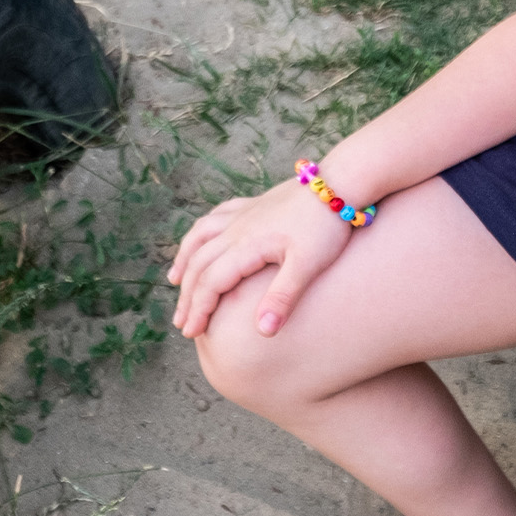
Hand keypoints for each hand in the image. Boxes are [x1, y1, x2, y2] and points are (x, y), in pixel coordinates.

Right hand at [166, 179, 349, 337]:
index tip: (191, 332)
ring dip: (186, 261)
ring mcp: (244, 214)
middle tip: (181, 323)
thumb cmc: (326, 226)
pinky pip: (214, 218)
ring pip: (201, 238)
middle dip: (187, 296)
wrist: (340, 183)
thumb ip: (283, 298)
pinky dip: (200, 234)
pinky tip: (200, 240)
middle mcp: (237, 228)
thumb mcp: (308, 265)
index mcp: (247, 245)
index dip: (198, 309)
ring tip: (175, 281)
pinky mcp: (254, 205)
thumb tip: (263, 332)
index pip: (211, 282)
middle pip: (200, 264)